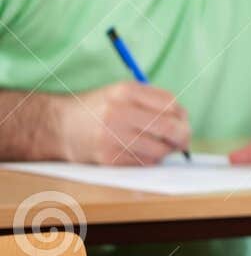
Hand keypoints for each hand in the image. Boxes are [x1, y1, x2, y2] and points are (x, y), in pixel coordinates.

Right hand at [54, 82, 190, 164]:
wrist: (60, 126)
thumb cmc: (100, 109)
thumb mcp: (123, 93)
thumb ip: (154, 101)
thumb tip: (185, 120)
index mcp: (126, 92)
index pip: (171, 105)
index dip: (182, 116)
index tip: (182, 122)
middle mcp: (119, 112)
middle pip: (169, 127)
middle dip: (183, 136)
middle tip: (183, 141)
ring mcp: (113, 136)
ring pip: (160, 149)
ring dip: (166, 151)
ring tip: (158, 146)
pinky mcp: (109, 158)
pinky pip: (145, 163)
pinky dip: (150, 160)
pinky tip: (141, 153)